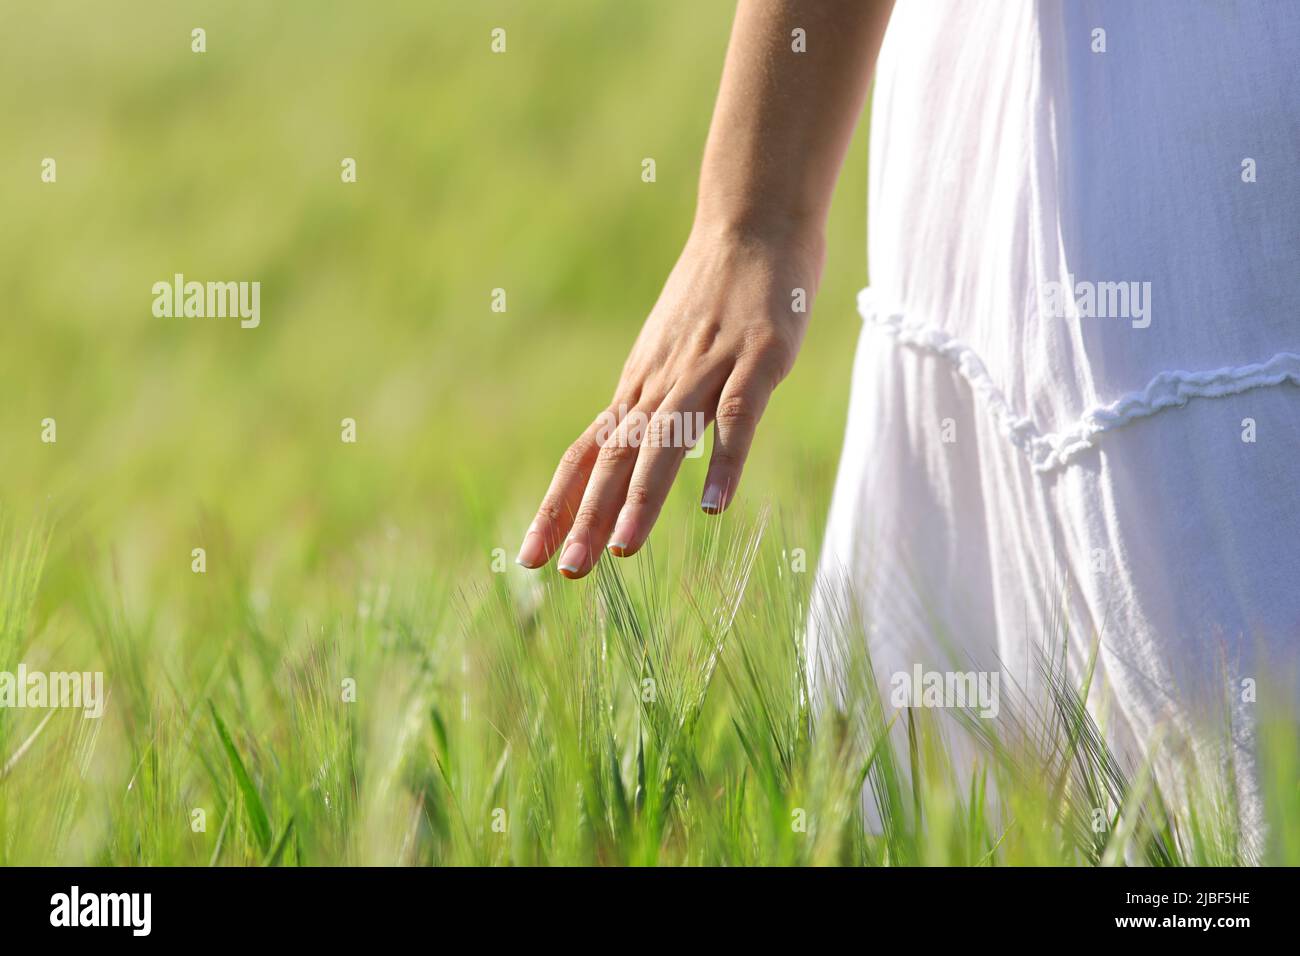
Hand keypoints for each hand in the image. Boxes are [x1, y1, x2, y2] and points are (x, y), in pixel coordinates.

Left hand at [516, 221, 823, 577]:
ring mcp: (706, 370)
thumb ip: (654, 406)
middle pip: (615, 458)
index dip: (559, 506)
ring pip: (665, 442)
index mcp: (638, 388)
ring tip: (622, 548)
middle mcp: (660, 384)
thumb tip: (630, 458)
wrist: (753, 219)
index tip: (531, 556)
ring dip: (641, 496)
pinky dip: (723, 461)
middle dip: (587, 515)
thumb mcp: (670, 355)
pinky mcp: (757, 359)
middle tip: (567, 570)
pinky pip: (735, 416)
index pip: (587, 456)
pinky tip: (713, 505)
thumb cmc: (715, 293)